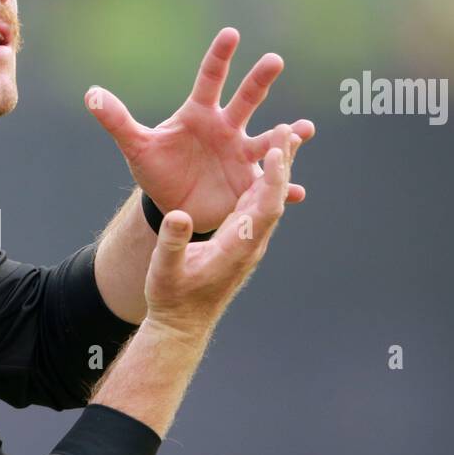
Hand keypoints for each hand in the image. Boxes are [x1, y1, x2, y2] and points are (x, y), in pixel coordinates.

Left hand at [85, 27, 315, 233]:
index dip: (219, 57)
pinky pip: (271, 186)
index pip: (210, 79)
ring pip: (269, 142)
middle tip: (273, 60)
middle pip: (246, 100)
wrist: (171, 205)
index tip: (231, 34)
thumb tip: (90, 94)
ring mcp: (242, 155)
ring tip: (302, 129)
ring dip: (287, 136)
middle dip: (259, 81)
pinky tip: (298, 193)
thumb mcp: (137, 147)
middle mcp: (227, 128)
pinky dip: (285, 189)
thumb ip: (116, 120)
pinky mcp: (249, 184)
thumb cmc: (157, 170)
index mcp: (200, 113)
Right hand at [143, 125, 300, 334]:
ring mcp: (249, 243)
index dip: (272, 178)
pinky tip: (265, 167)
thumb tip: (178, 215)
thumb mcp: (164, 270)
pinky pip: (259, 207)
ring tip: (284, 139)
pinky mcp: (242, 242)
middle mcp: (251, 244)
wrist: (182, 324)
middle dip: (282, 163)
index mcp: (238, 248)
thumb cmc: (171, 299)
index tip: (276, 149)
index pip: (263, 207)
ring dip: (277, 170)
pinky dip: (264, 183)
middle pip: (274, 198)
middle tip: (289, 130)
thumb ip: (172, 243)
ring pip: (269, 200)